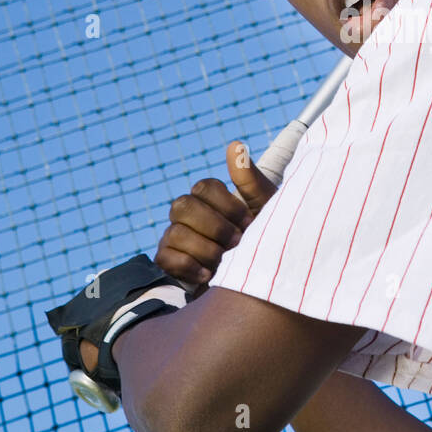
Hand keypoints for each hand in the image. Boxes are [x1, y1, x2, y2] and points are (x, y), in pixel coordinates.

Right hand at [153, 141, 277, 294]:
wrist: (263, 287)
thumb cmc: (267, 243)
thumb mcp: (267, 212)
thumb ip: (251, 181)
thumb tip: (235, 144)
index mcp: (213, 200)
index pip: (204, 186)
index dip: (227, 205)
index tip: (249, 223)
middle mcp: (190, 216)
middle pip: (182, 205)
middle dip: (213, 226)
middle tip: (237, 243)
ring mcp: (177, 238)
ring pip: (174, 232)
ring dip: (205, 249)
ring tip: (225, 263)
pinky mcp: (169, 264)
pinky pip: (164, 257)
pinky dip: (188, 266)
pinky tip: (209, 275)